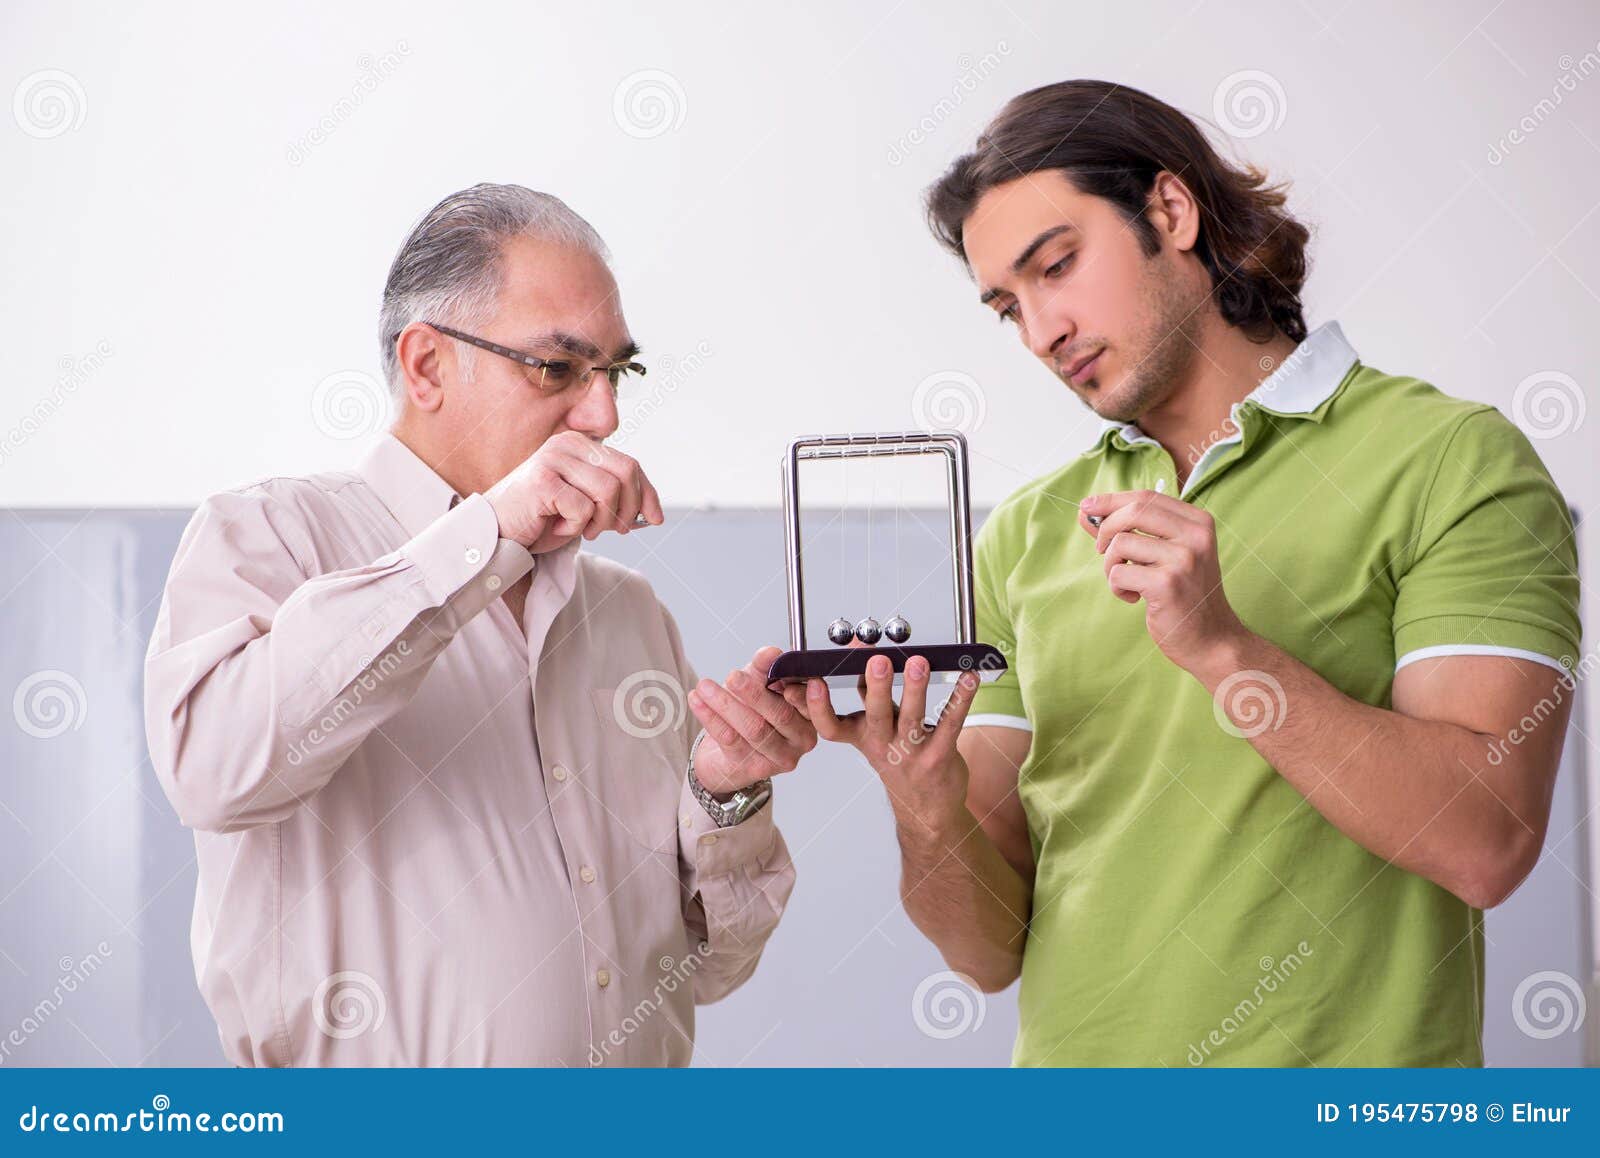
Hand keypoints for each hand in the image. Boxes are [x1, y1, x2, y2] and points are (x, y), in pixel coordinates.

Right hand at [486, 430, 663, 553]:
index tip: (655, 519)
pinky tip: (556, 526)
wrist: (498, 533)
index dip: (647, 494)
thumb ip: (613, 498)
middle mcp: (566, 444)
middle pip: (626, 473)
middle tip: (614, 530)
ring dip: (600, 521)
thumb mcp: (585, 505)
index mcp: (579, 444)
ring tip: (582, 529)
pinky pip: (582, 508)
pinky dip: (575, 527)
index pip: (629, 464)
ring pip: (608, 491)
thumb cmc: (541, 520)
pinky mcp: (542, 480)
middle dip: (627, 509)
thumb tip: (652, 513)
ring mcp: (553, 459)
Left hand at [687, 646, 817, 794]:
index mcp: (810, 716)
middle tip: (733, 677)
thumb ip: (766, 667)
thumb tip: (770, 653)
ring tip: (706, 687)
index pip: (817, 708)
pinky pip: (730, 739)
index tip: (785, 681)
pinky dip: (711, 716)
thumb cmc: (753, 713)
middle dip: (755, 694)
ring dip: (726, 704)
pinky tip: (698, 701)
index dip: (805, 696)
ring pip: (754, 728)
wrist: (729, 754)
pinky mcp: (753, 768)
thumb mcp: (760, 683)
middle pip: (781, 715)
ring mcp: (778, 757)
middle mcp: (800, 740)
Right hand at [786, 653, 981, 837]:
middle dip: (877, 687)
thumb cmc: (901, 763)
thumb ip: (871, 698)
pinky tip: (969, 678)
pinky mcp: (940, 755)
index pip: (832, 727)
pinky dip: (960, 699)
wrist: (927, 810)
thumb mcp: (877, 735)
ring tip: (918, 663)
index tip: (814, 683)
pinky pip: (950, 724)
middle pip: (876, 716)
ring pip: (913, 718)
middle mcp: (884, 746)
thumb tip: (863, 658)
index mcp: (863, 738)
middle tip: (877, 662)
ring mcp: (913, 753)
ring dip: (916, 688)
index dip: (819, 708)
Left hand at [1078, 489, 1250, 674]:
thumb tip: (1085, 511)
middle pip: (1133, 511)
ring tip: (1126, 582)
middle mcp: (1195, 535)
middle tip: (1102, 551)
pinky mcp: (1167, 583)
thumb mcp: (1161, 555)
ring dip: (1110, 566)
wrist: (1210, 639)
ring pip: (1120, 543)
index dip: (1111, 500)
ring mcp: (1184, 559)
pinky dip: (1117, 587)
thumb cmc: (1183, 595)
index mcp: (1198, 522)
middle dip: (1106, 530)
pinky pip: (1118, 574)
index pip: (1147, 497)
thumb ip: (1127, 530)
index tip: (1086, 506)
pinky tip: (1134, 598)